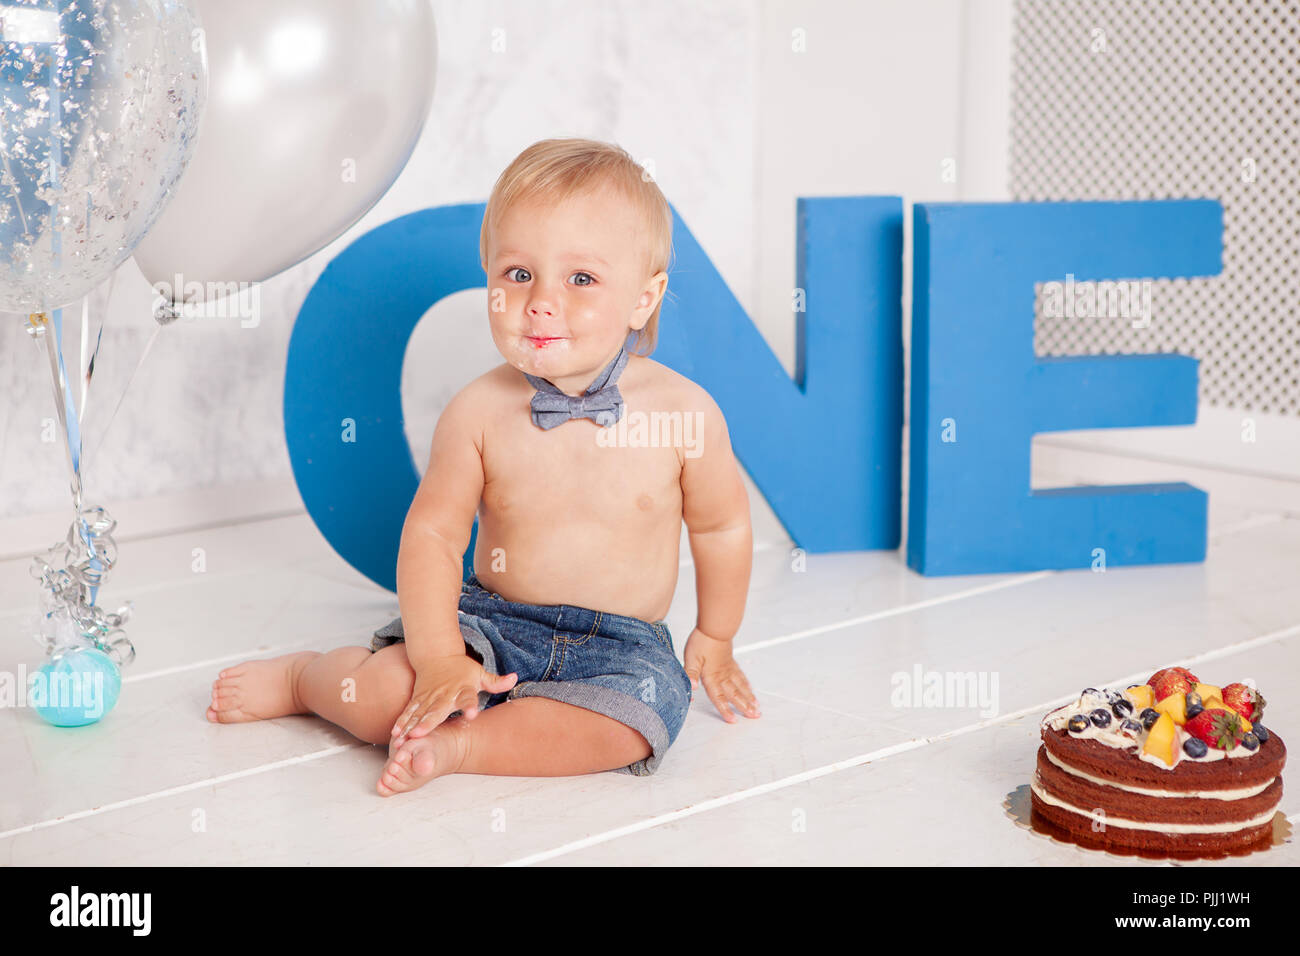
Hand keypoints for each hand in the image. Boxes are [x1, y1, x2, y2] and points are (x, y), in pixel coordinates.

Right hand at [391, 654, 517, 743]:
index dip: (470, 706)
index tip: (472, 715)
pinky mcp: (417, 700)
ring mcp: (428, 698)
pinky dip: (401, 722)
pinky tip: (395, 735)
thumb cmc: (462, 669)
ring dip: (410, 726)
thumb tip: (515, 678)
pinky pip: (408, 712)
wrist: (437, 655)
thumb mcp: (480, 673)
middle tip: (420, 734)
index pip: (469, 698)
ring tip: (404, 740)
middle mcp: (444, 695)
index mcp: (462, 690)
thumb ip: (496, 681)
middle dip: (428, 722)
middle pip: (437, 710)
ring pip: (418, 714)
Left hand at [682, 627, 759, 722]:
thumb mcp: (691, 658)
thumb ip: (690, 673)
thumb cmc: (701, 641)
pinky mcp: (731, 661)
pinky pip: (741, 676)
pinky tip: (750, 689)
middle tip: (755, 716)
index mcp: (712, 677)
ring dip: (749, 698)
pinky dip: (746, 684)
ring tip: (757, 707)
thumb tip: (691, 689)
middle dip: (744, 707)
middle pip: (735, 694)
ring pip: (741, 686)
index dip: (725, 710)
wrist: (714, 627)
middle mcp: (723, 675)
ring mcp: (729, 668)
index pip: (718, 697)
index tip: (734, 721)